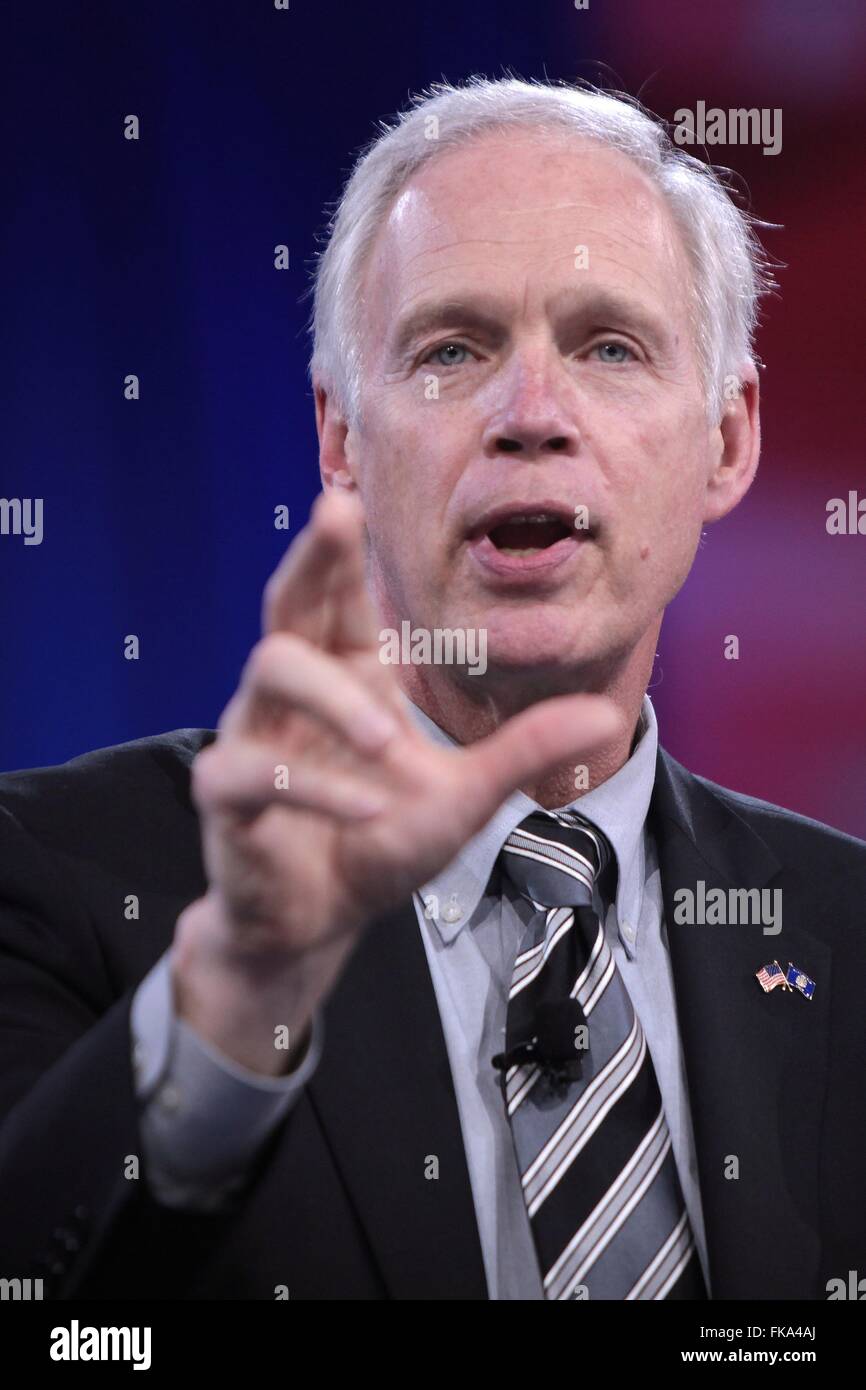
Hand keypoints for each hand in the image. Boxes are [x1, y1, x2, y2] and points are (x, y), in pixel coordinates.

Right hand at [173, 490, 619, 1073]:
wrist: (319, 919)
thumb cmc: (380, 841)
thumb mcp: (464, 798)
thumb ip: (522, 753)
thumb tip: (608, 718)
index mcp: (348, 675)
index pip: (339, 595)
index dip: (340, 544)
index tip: (352, 492)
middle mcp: (296, 692)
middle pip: (289, 600)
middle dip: (312, 554)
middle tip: (335, 510)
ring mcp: (254, 736)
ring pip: (270, 670)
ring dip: (333, 698)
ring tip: (387, 741)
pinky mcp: (227, 795)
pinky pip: (252, 770)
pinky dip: (314, 788)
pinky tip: (368, 811)